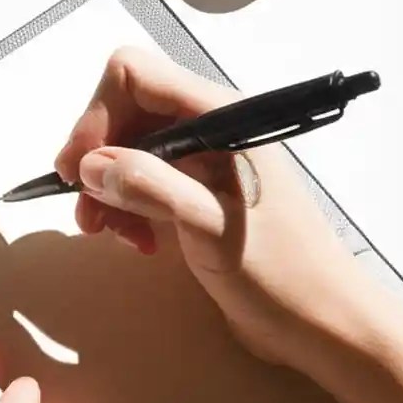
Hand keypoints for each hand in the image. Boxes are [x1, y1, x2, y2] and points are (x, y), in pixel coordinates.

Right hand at [53, 46, 381, 372]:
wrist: (324, 325)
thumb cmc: (279, 272)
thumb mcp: (210, 227)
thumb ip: (149, 185)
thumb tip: (90, 165)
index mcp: (221, 117)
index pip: (135, 76)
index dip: (96, 115)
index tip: (79, 170)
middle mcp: (210, 128)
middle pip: (126, 113)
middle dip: (96, 158)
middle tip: (85, 212)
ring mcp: (204, 162)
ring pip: (129, 150)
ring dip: (106, 188)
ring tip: (106, 234)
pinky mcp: (198, 195)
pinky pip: (143, 182)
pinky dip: (125, 208)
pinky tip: (137, 242)